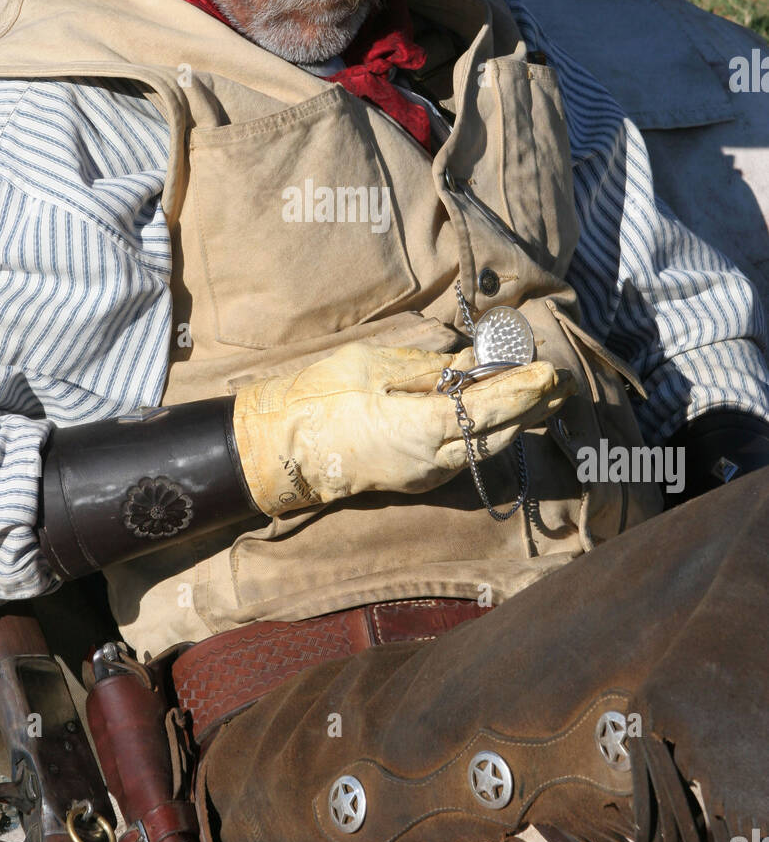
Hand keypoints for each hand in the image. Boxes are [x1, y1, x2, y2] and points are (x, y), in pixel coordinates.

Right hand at [232, 340, 575, 516]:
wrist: (281, 449)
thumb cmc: (320, 399)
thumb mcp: (373, 367)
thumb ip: (425, 369)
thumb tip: (468, 363)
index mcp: (421, 429)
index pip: (488, 409)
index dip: (522, 391)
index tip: (550, 372)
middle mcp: (432, 460)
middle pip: (497, 433)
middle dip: (532, 407)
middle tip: (561, 381)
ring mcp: (425, 474)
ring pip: (486, 448)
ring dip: (517, 421)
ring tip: (544, 396)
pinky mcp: (417, 478)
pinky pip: (467, 455)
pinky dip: (490, 432)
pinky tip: (502, 415)